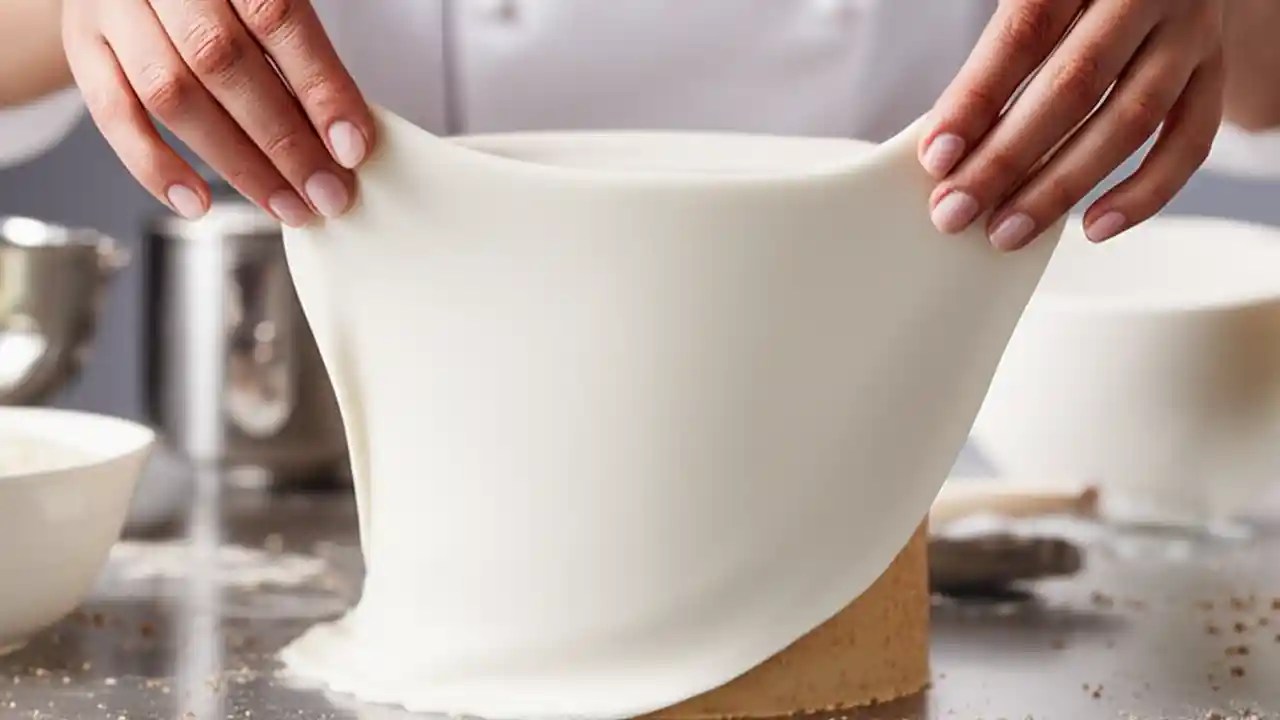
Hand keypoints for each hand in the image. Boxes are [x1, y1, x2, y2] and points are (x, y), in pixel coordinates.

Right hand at [63, 0, 374, 226]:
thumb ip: (297, 45)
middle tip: (328, 193)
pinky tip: (198, 203)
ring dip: (236, 164)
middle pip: (222, 63)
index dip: (318, 86)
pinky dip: (155, 166)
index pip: (276, 17)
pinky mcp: (82, 45)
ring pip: (171, 95)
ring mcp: (112, 8)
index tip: (351, 146)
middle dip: (284, 141)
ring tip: (287, 205)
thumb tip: (345, 129)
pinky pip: (112, 114)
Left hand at [919, 0, 1224, 250]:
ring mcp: (1190, 31)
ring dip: (1061, 187)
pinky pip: (1190, 141)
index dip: (977, 99)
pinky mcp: (1215, 71)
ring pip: (1130, 120)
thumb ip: (996, 53)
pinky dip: (1145, 193)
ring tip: (1006, 231)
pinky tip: (1094, 228)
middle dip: (1006, 159)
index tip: (937, 158)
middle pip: (1074, 84)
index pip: (1024, 33)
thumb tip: (946, 143)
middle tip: (955, 211)